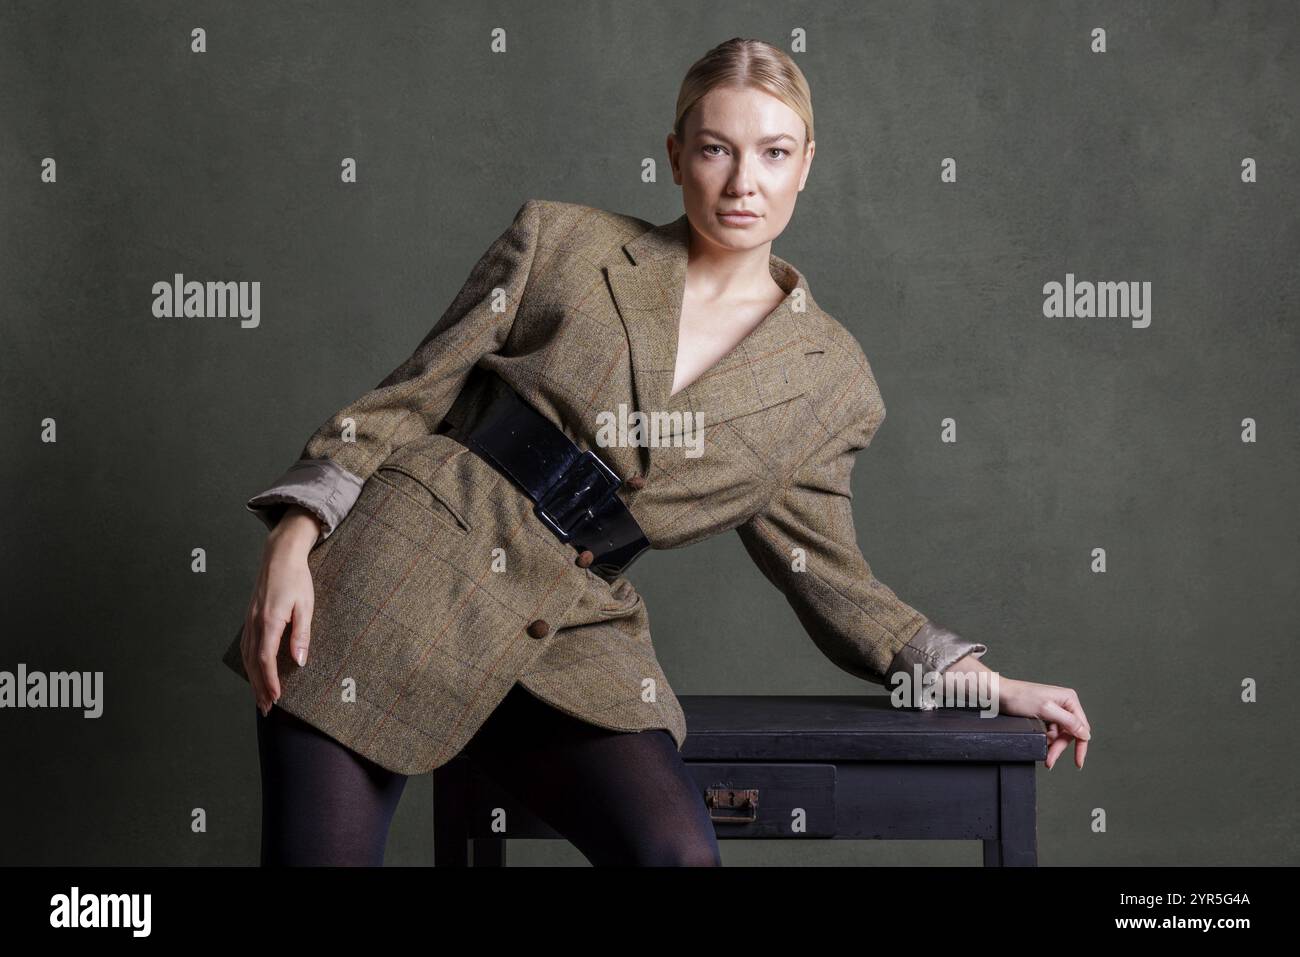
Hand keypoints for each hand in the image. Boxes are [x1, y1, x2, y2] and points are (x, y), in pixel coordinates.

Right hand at [240, 509, 318, 715]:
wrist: (279, 556)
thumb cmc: (296, 579)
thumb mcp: (306, 606)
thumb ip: (302, 635)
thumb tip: (299, 661)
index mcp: (269, 620)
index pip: (266, 658)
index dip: (270, 680)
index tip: (276, 698)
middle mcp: (254, 623)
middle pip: (253, 662)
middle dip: (260, 687)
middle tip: (267, 708)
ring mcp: (249, 620)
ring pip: (246, 656)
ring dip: (253, 679)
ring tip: (260, 697)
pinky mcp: (249, 617)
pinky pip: (245, 646)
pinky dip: (248, 663)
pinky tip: (253, 672)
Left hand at [998, 677, 1090, 769]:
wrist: (998, 694)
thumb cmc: (1019, 697)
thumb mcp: (1046, 710)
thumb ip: (1068, 722)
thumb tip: (1085, 734)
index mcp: (1069, 699)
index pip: (1082, 727)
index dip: (1081, 746)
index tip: (1078, 762)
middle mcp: (1064, 703)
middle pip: (1069, 733)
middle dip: (1060, 747)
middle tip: (1050, 761)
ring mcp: (1054, 708)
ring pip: (1060, 734)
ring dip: (1053, 745)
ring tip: (1045, 755)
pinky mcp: (1044, 713)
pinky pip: (1051, 731)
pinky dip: (1047, 739)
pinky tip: (1042, 743)